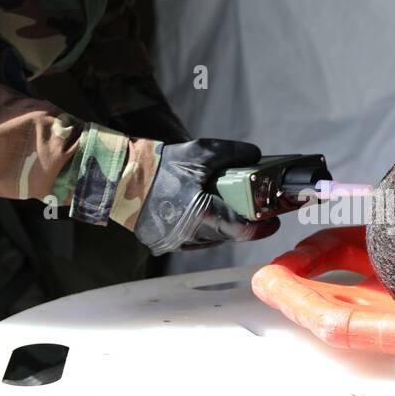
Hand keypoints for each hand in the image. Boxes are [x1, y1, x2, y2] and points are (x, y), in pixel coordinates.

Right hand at [134, 139, 280, 255]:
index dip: (262, 227)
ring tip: (222, 204)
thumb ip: (233, 153)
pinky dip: (202, 228)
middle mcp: (189, 235)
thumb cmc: (161, 165)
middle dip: (242, 221)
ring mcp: (174, 242)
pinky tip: (200, 210)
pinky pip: (192, 240)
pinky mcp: (162, 243)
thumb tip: (256, 155)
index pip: (242, 230)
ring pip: (211, 239)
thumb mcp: (201, 152)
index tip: (274, 221)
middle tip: (252, 207)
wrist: (120, 176)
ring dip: (221, 226)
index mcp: (201, 214)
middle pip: (228, 235)